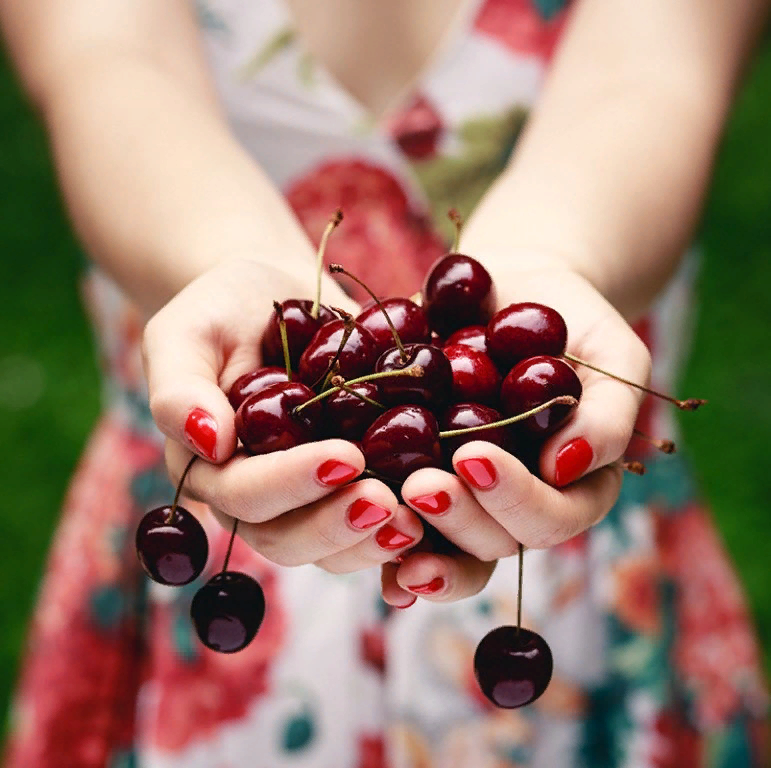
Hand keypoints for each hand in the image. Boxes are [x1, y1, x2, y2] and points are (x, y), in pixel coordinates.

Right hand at [142, 258, 423, 571]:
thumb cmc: (223, 309)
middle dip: (336, 525)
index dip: (291, 483)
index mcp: (212, 467)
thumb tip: (210, 441)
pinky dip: (397, 529)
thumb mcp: (187, 331)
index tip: (346, 457)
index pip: (244, 494)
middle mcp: (255, 495)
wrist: (276, 299)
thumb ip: (180, 386)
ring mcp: (303, 498)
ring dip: (372, 540)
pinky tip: (434, 514)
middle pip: (286, 537)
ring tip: (417, 517)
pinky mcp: (345, 487)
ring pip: (329, 547)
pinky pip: (366, 526)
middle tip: (387, 502)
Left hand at [381, 264, 651, 606]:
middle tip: (422, 487)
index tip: (474, 458)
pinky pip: (401, 523)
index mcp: (569, 485)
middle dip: (460, 521)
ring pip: (447, 546)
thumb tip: (566, 468)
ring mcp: (465, 496)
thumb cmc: (571, 318)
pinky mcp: (416, 475)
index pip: (553, 518)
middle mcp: (516, 503)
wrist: (508, 289)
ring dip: (417, 542)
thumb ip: (608, 412)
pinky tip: (358, 536)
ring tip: (381, 505)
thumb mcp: (612, 353)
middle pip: (495, 543)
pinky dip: (382, 543)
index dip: (517, 501)